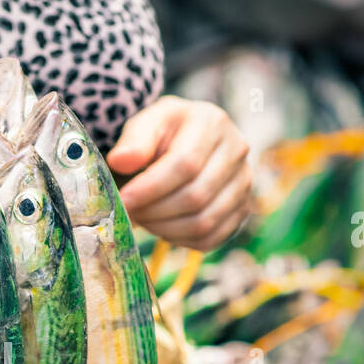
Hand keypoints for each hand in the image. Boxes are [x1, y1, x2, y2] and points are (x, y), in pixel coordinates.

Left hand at [107, 96, 251, 251]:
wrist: (184, 144)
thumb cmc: (162, 134)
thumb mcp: (145, 125)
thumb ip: (133, 140)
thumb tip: (121, 161)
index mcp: (212, 123)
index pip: (186, 164)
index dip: (150, 188)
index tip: (124, 200)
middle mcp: (236, 152)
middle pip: (196, 196)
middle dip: (155, 211)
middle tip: (130, 212)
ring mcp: (243, 183)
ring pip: (204, 221)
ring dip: (165, 229)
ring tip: (143, 218)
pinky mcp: (241, 209)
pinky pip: (211, 238)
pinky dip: (181, 240)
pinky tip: (162, 227)